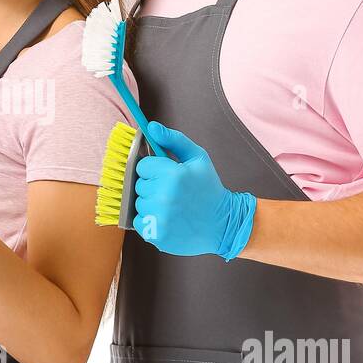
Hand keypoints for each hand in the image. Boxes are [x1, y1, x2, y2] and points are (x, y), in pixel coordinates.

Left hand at [131, 120, 256, 259]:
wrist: (223, 224)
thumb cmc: (209, 189)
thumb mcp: (198, 158)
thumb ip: (174, 140)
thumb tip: (151, 127)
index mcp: (173, 174)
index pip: (143, 166)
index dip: (155, 169)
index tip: (167, 175)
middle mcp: (164, 196)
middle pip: (139, 185)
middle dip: (153, 186)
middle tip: (172, 192)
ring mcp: (159, 217)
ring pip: (138, 203)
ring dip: (150, 203)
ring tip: (171, 206)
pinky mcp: (156, 235)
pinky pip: (139, 222)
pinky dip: (149, 221)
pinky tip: (167, 218)